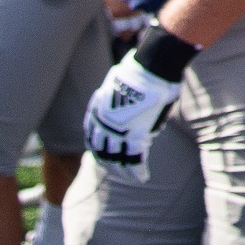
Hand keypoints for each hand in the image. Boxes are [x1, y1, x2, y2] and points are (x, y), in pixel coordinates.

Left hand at [83, 55, 182, 181]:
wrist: (153, 65)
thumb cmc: (143, 71)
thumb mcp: (121, 85)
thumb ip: (120, 102)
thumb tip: (128, 110)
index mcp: (97, 110)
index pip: (92, 137)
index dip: (97, 150)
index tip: (102, 157)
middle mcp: (103, 124)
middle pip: (101, 152)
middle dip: (109, 165)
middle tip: (117, 173)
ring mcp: (118, 131)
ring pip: (117, 160)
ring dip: (123, 172)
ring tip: (131, 179)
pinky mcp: (136, 135)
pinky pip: (134, 160)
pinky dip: (137, 172)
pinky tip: (142, 177)